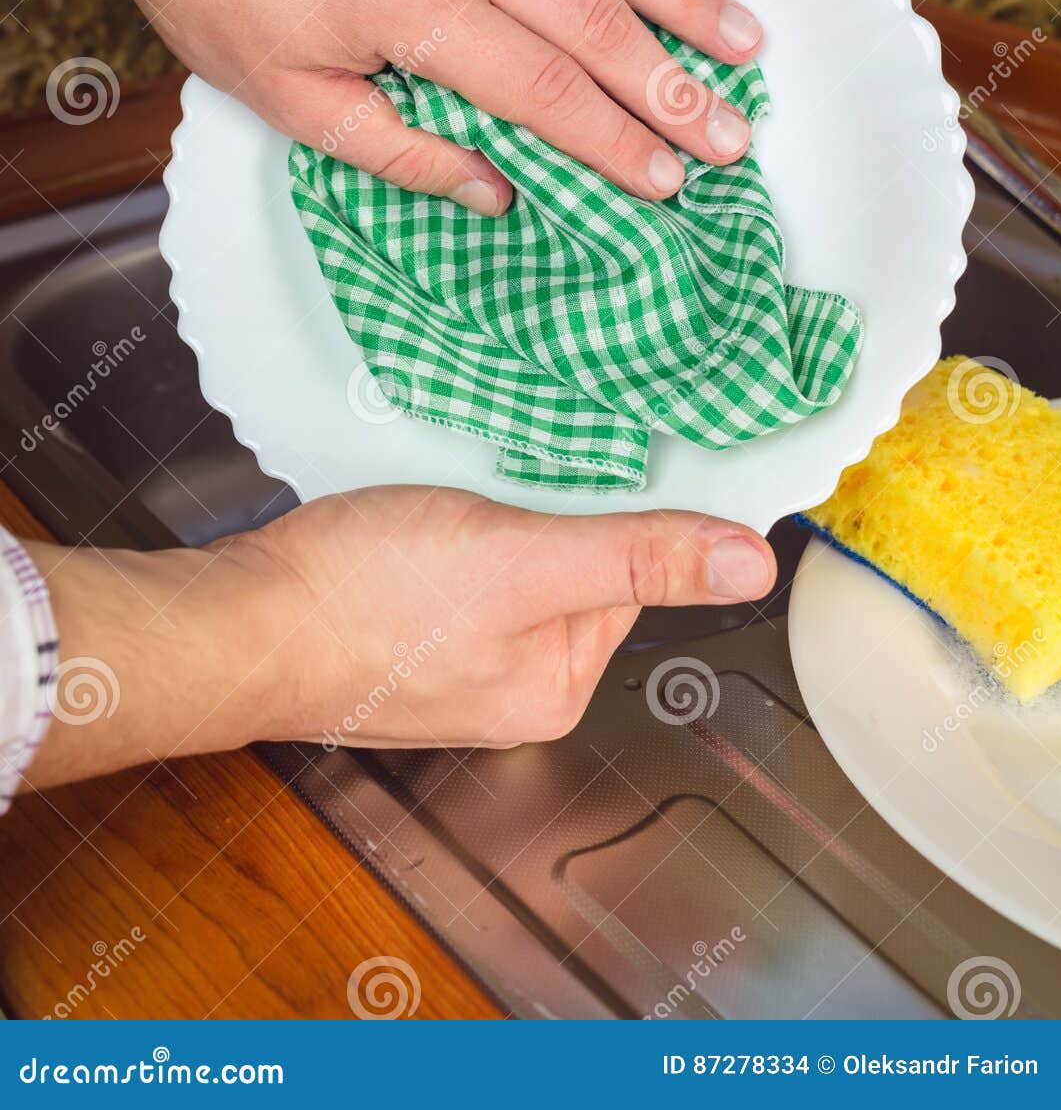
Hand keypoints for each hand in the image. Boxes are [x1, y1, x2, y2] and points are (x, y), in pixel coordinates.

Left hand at [0, 0, 761, 210]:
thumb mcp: (287, 97)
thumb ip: (401, 150)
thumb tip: (495, 191)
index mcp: (414, 7)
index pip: (548, 92)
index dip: (619, 144)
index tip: (671, 181)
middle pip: (599, 22)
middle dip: (676, 88)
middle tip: (734, 134)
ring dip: (683, 0)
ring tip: (746, 43)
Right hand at [24, 487, 775, 786]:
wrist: (237, 618)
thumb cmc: (364, 598)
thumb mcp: (520, 562)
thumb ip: (637, 558)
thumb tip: (755, 565)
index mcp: (560, 681)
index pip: (633, 570)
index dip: (621, 501)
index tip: (605, 446)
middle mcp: (518, 683)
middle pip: (578, 564)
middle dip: (554, 504)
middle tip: (516, 459)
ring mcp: (458, 661)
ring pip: (516, 560)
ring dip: (501, 510)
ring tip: (463, 482)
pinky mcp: (408, 631)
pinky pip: (463, 569)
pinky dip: (455, 527)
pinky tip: (425, 505)